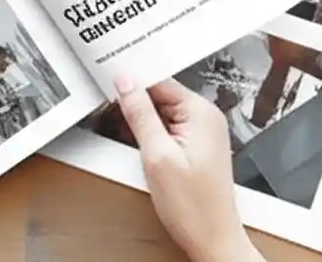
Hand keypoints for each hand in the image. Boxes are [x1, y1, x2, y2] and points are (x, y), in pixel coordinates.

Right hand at [116, 76, 261, 261]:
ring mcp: (203, 132)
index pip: (159, 81)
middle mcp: (206, 118)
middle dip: (134, 105)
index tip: (108, 90)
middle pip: (160, 96)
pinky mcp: (197, 147)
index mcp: (201, 112)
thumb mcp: (157, 156)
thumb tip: (126, 83)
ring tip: (124, 137)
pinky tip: (140, 149)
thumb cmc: (194, 206)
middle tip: (112, 120)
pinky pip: (168, 129)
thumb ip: (140, 114)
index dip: (131, 85)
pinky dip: (150, 136)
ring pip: (161, 113)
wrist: (213, 239)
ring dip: (140, 122)